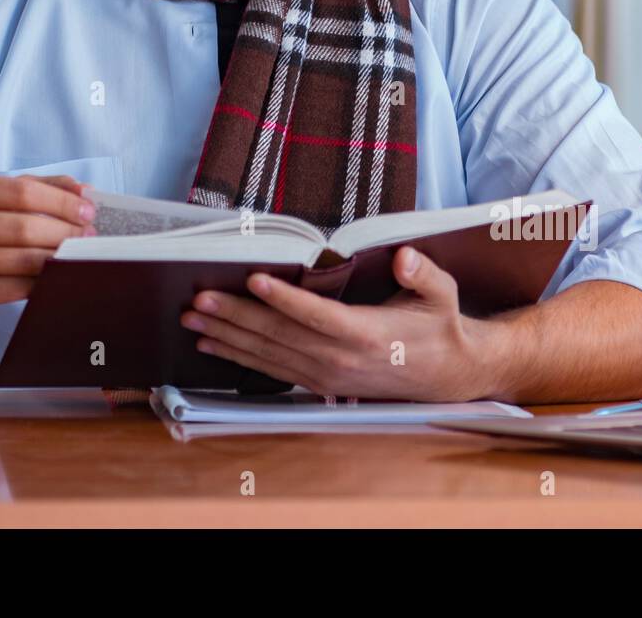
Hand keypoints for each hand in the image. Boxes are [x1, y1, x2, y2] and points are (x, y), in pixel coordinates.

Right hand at [0, 174, 96, 316]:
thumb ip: (40, 186)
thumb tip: (84, 191)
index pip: (22, 191)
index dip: (61, 201)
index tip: (88, 210)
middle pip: (24, 227)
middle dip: (65, 231)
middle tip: (89, 235)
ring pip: (23, 260)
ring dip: (58, 257)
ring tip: (78, 253)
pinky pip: (17, 288)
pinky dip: (43, 281)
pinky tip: (57, 274)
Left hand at [179, 246, 500, 400]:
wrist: (449, 377)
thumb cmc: (440, 328)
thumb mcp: (442, 295)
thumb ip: (424, 275)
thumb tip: (406, 257)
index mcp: (367, 336)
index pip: (317, 316)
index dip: (284, 298)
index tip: (253, 279)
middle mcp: (340, 360)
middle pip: (279, 336)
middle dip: (235, 316)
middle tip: (199, 298)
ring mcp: (325, 376)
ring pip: (267, 355)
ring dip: (226, 336)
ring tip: (192, 318)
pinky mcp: (317, 383)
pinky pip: (270, 370)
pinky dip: (237, 357)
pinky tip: (210, 344)